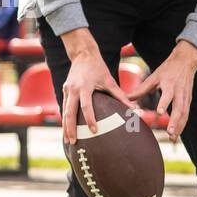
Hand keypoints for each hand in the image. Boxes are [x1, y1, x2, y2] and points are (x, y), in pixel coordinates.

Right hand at [60, 29, 134, 145]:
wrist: (82, 54)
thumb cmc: (98, 68)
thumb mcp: (110, 80)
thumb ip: (120, 95)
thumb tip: (133, 108)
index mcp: (84, 87)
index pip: (86, 106)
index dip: (90, 119)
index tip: (94, 131)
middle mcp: (73, 89)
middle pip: (69, 112)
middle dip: (70, 128)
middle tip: (73, 142)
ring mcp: (66, 90)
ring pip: (63, 111)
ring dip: (65, 126)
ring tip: (68, 140)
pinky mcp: (64, 90)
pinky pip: (63, 107)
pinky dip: (64, 119)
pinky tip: (67, 129)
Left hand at [128, 40, 196, 141]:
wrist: (186, 62)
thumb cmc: (168, 69)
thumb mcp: (154, 76)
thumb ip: (141, 89)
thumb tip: (127, 98)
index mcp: (170, 85)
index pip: (168, 96)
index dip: (164, 104)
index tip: (159, 113)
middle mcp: (179, 93)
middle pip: (179, 109)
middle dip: (175, 122)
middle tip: (169, 133)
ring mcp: (186, 98)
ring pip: (184, 114)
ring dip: (179, 127)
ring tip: (172, 138)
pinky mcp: (188, 101)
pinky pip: (186, 115)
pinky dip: (182, 125)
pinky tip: (177, 134)